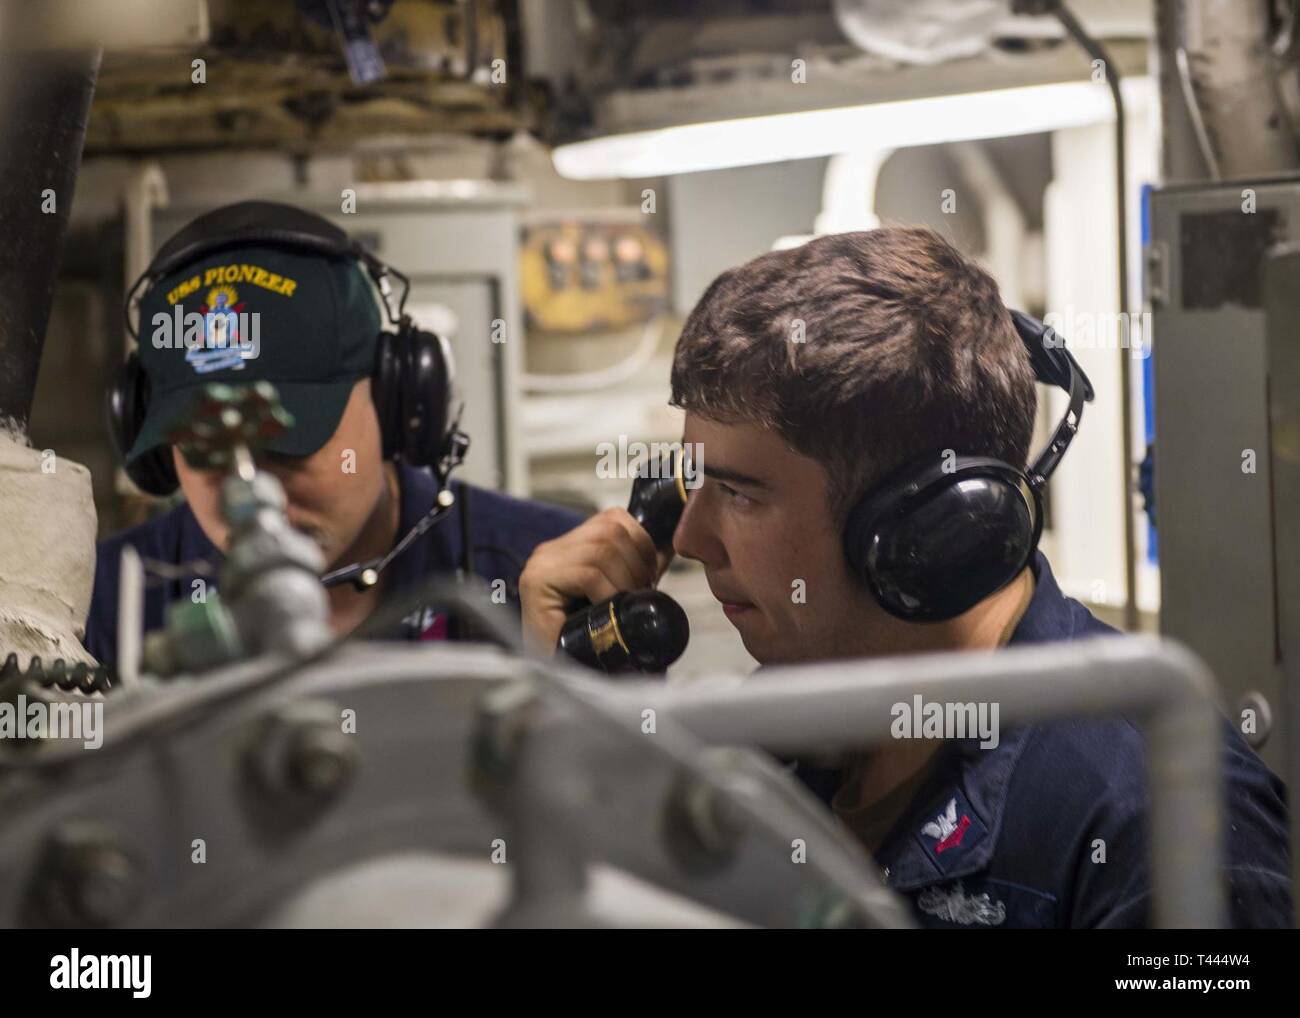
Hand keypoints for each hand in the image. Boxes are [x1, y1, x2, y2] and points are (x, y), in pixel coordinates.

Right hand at [518, 507, 667, 655]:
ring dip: (624, 579)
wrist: (554, 673)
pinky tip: (608, 609)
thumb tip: (668, 552)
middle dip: (637, 562)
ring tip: (624, 603)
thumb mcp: (613, 595)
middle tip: (639, 593)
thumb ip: (632, 571)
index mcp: (568, 546)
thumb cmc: (583, 639)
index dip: (641, 542)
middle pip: (609, 531)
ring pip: (602, 550)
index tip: (649, 575)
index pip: (613, 519)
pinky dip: (608, 591)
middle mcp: (551, 550)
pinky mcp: (537, 582)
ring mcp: (541, 564)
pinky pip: (588, 574)